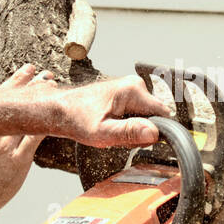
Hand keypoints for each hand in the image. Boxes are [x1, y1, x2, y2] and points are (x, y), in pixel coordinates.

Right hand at [0, 64, 53, 216]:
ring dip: (42, 101)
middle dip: (32, 84)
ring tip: (54, 89)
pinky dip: (46, 125)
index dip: (16, 81)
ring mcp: (6, 146)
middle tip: (45, 74)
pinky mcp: (19, 160)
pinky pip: (36, 138)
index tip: (28, 69)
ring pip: (27, 116)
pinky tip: (56, 116)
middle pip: (15, 102)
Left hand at [53, 75, 171, 147]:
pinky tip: (111, 123)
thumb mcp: (103, 133)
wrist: (60, 110)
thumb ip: (129, 133)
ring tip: (111, 129)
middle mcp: (135, 85)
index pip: (163, 115)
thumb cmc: (76, 119)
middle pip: (154, 117)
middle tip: (117, 135)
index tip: (135, 139)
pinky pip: (137, 114)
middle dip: (140, 131)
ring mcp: (130, 88)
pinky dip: (126, 123)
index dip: (154, 132)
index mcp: (133, 90)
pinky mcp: (126, 93)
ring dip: (132, 129)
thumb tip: (154, 133)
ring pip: (145, 117)